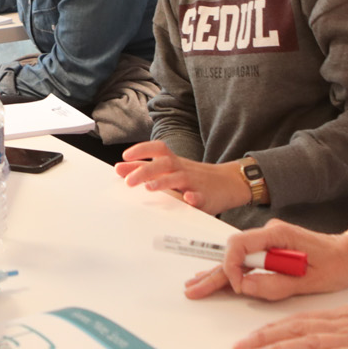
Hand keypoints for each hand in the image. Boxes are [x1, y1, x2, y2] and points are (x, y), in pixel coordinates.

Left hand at [115, 140, 250, 214]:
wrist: (229, 183)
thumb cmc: (193, 176)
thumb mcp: (168, 169)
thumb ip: (143, 168)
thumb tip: (119, 167)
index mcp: (172, 162)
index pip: (156, 149)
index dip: (141, 150)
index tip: (125, 156)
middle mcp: (181, 169)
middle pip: (163, 163)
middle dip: (145, 171)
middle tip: (129, 181)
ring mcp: (194, 182)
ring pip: (179, 178)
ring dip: (164, 182)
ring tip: (150, 187)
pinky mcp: (206, 197)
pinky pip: (200, 196)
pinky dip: (194, 197)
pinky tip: (188, 199)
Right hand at [184, 220, 347, 301]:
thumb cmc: (338, 264)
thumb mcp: (308, 281)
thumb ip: (274, 284)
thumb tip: (244, 286)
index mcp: (277, 235)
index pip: (239, 246)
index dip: (232, 268)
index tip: (237, 287)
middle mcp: (269, 234)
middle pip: (233, 253)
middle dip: (213, 273)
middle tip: (193, 290)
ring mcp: (270, 241)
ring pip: (237, 257)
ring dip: (218, 273)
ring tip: (196, 286)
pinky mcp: (272, 249)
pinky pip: (247, 260)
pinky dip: (232, 271)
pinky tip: (216, 278)